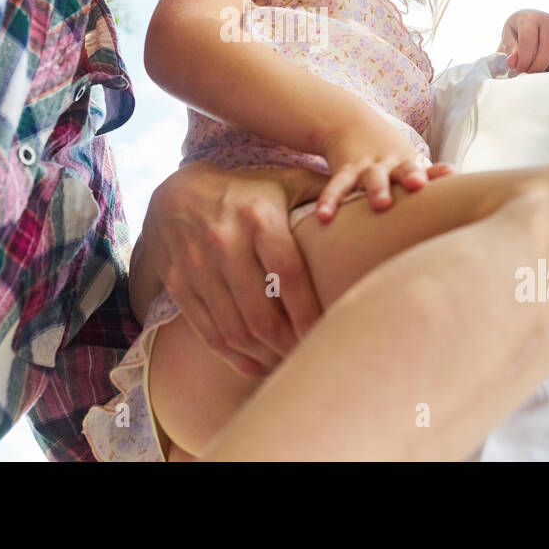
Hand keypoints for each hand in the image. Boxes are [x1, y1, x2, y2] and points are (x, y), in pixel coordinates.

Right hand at [136, 161, 325, 377]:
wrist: (175, 194)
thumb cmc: (245, 193)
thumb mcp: (282, 183)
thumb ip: (323, 194)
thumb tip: (373, 202)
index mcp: (257, 216)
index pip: (288, 275)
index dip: (308, 313)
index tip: (326, 334)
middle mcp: (224, 241)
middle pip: (261, 313)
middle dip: (288, 345)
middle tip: (309, 355)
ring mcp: (197, 266)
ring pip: (234, 330)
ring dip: (264, 356)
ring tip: (287, 363)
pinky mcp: (179, 284)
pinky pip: (209, 333)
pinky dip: (235, 358)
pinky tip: (257, 364)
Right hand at [316, 111, 454, 220]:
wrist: (350, 123)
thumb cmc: (388, 155)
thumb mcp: (408, 163)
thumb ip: (431, 181)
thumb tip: (460, 201)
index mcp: (411, 165)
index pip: (429, 170)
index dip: (439, 173)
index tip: (451, 174)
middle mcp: (392, 165)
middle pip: (404, 169)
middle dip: (410, 176)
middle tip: (418, 184)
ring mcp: (368, 166)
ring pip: (373, 177)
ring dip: (378, 188)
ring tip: (382, 203)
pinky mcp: (345, 170)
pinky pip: (338, 186)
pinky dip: (330, 200)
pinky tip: (323, 216)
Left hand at [499, 9, 548, 73]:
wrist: (532, 25)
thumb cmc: (518, 32)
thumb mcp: (508, 37)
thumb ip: (511, 49)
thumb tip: (513, 62)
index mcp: (530, 17)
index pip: (529, 38)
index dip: (524, 57)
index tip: (519, 69)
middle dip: (538, 64)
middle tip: (529, 73)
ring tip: (538, 71)